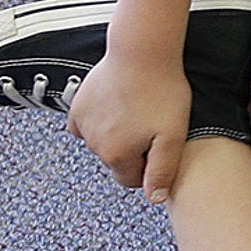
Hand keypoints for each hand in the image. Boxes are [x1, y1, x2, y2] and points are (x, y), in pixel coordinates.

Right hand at [68, 53, 193, 202]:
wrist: (142, 52)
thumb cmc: (163, 92)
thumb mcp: (173, 135)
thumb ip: (162, 171)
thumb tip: (154, 199)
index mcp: (117, 156)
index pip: (131, 179)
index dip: (149, 165)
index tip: (159, 145)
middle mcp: (94, 145)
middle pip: (116, 160)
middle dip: (133, 149)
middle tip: (152, 123)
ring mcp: (84, 124)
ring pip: (102, 142)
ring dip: (117, 133)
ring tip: (138, 109)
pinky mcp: (78, 105)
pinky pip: (87, 124)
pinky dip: (99, 120)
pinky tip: (117, 105)